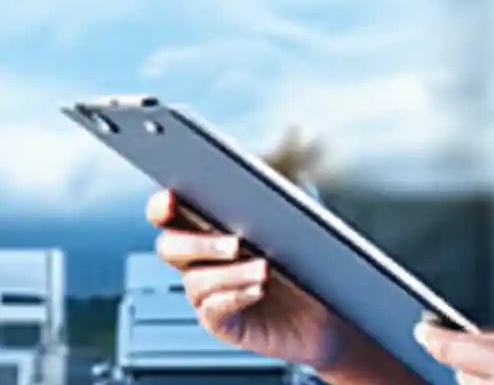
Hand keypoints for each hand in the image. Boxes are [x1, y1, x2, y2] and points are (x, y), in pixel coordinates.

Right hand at [147, 190, 345, 370]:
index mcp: (210, 226)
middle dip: (197, 243)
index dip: (161, 207)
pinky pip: (213, 310)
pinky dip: (235, 296)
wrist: (331, 308)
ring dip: (230, 272)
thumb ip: (277, 189)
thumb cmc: (311, 258)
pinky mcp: (224, 322)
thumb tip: (263, 170)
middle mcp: (203, 259)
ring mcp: (210, 292)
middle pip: (170, 247)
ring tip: (264, 268)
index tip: (170, 200)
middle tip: (235, 242)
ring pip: (196, 280)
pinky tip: (258, 289)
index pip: (169, 213)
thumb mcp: (300, 215)